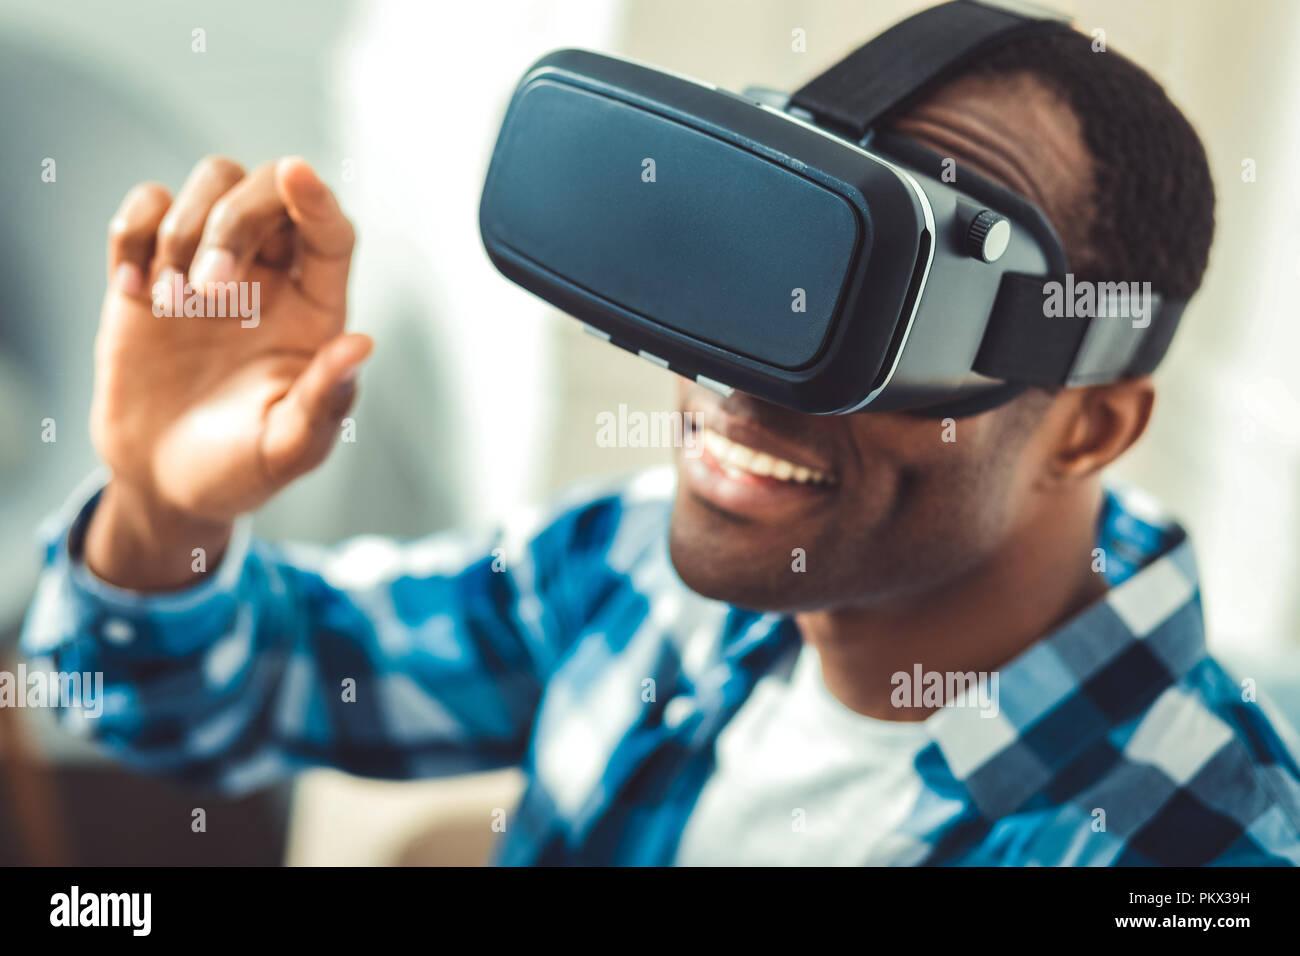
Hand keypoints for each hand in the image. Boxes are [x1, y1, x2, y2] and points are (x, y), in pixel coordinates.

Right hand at [85, 156, 370, 587]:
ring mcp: (207, 267)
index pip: (331, 233)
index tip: (298, 175)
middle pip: (268, 190)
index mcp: (316, 312)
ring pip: (211, 182)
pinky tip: (135, 289)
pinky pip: (144, 210)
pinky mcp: (148, 272)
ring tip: (172, 300)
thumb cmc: (241, 468)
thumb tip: (361, 345)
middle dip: (237, 220)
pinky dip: (133, 230)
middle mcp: (270, 278)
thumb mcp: (288, 449)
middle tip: (210, 291)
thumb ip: (323, 400)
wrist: (165, 483)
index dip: (319, 198)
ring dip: (185, 226)